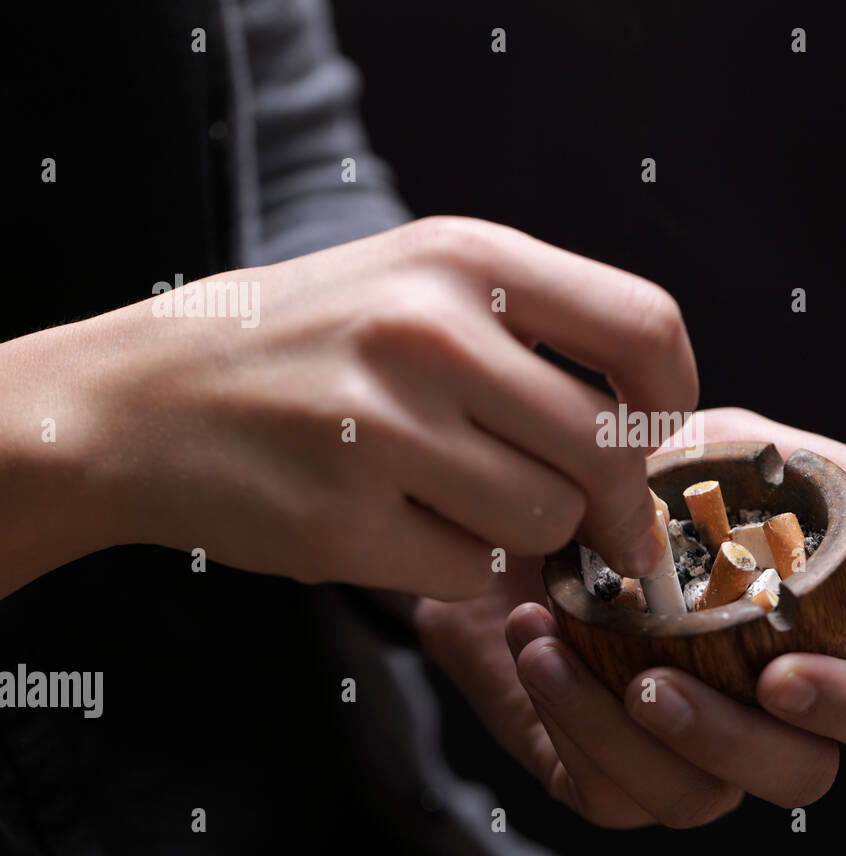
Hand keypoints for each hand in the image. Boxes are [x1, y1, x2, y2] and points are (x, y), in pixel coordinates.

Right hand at [0, 217, 696, 597]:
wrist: (138, 400)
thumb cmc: (305, 342)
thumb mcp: (419, 282)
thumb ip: (537, 332)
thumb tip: (655, 427)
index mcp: (464, 258)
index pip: (646, 328)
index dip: (674, 398)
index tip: (657, 435)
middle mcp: (430, 334)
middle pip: (611, 452)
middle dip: (617, 505)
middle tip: (599, 521)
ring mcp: (382, 430)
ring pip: (548, 523)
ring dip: (527, 533)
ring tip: (462, 500)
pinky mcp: (342, 522)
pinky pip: (470, 574)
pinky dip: (454, 566)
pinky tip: (399, 525)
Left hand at [418, 407, 845, 826]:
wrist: (534, 493)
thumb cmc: (652, 476)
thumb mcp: (737, 452)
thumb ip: (833, 483)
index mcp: (820, 645)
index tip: (779, 673)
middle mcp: (763, 712)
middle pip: (803, 777)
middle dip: (736, 742)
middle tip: (654, 681)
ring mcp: (687, 753)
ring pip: (699, 800)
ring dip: (627, 733)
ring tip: (562, 643)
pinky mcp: (608, 774)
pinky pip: (612, 794)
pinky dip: (570, 721)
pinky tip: (536, 645)